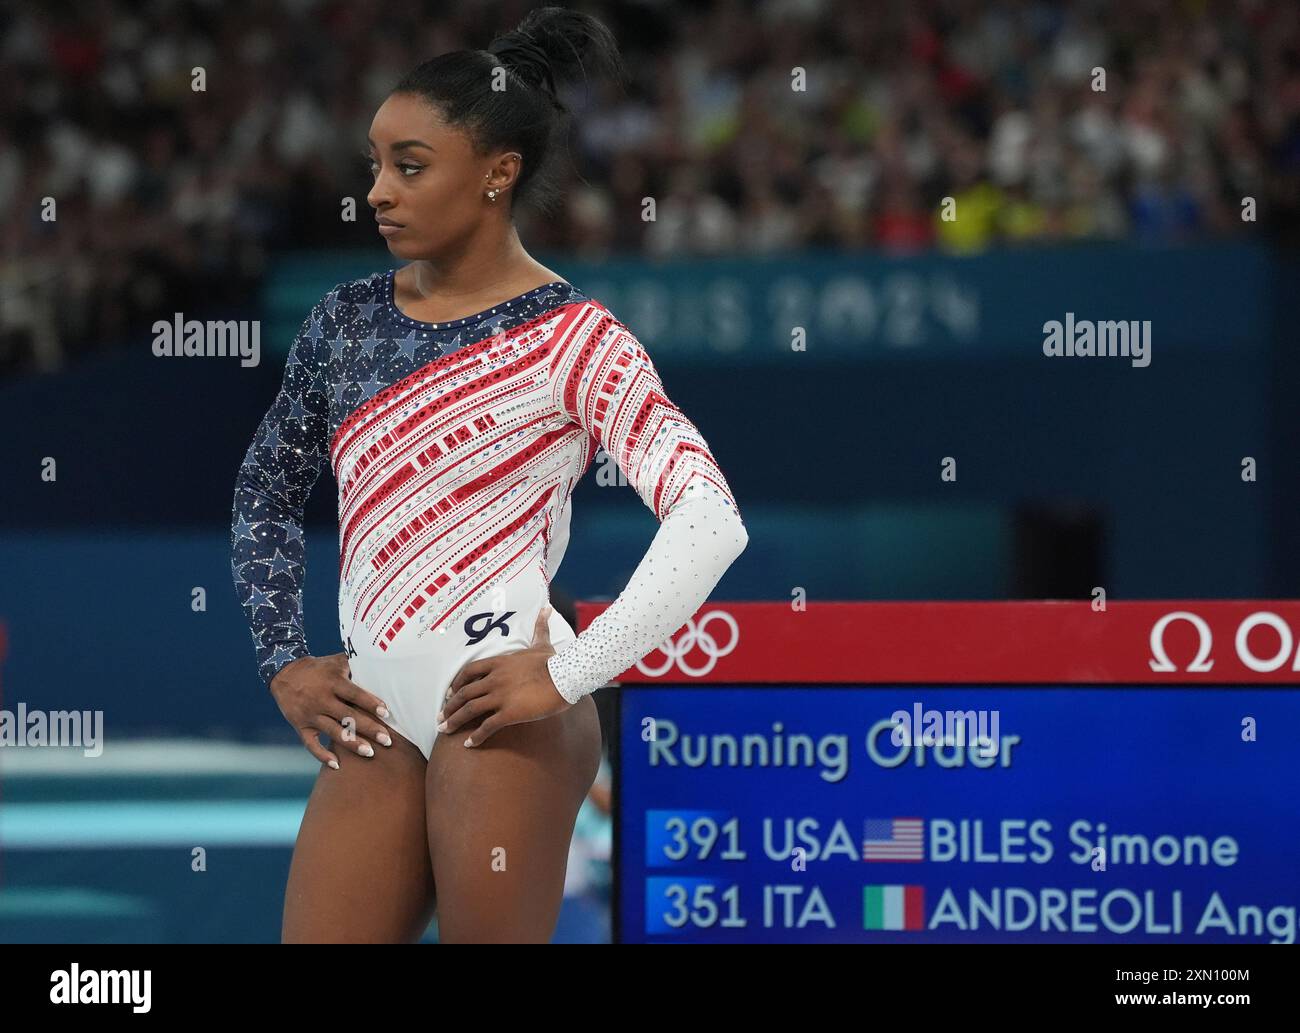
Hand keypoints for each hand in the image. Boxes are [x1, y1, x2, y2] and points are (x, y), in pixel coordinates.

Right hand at [269, 652, 393, 767]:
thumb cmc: (320, 668)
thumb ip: (356, 663)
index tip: (386, 713)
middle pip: (348, 717)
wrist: (285, 673)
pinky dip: (322, 756)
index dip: (370, 703)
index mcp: (333, 682)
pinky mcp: (300, 726)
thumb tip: (382, 663)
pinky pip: (311, 744)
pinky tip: (337, 766)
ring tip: (370, 753)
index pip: (354, 694)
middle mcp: (321, 699)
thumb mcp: (336, 661)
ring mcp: (310, 715)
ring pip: (333, 733)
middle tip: (388, 740)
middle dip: (369, 729)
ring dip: (353, 744)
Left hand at [437, 605, 569, 746]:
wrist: (566, 677)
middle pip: (464, 693)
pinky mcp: (509, 713)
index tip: (449, 693)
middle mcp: (495, 679)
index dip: (456, 683)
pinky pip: (487, 726)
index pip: (469, 672)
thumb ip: (539, 627)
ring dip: (455, 721)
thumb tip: (546, 609)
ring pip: (469, 710)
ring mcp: (500, 696)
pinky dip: (475, 736)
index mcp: (499, 663)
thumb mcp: (543, 643)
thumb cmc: (554, 662)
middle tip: (440, 717)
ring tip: (445, 731)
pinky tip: (468, 744)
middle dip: (449, 706)